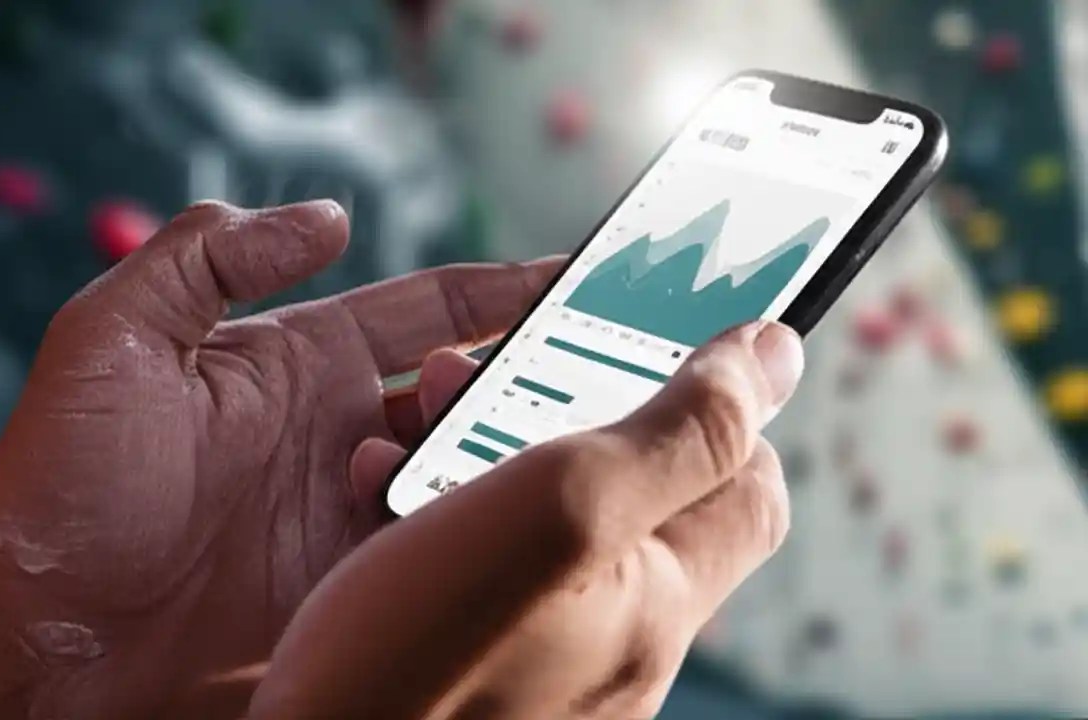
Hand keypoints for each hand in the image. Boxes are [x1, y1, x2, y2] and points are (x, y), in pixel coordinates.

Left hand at [0, 200, 560, 717]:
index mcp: (300, 362)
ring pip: (466, 470)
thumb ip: (209, 256)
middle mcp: (341, 431)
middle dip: (517, 375)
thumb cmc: (61, 482)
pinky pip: (440, 553)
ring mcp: (353, 514)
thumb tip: (329, 216)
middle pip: (466, 388)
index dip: (502, 288)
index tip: (576, 273)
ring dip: (493, 455)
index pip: (428, 308)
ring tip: (502, 449)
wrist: (39, 633)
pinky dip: (469, 536)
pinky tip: (482, 524)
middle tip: (565, 374)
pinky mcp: (358, 590)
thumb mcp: (112, 336)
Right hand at [251, 321, 803, 718]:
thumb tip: (776, 355)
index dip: (716, 404)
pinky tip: (384, 501)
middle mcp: (617, 644)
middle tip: (490, 376)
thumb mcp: (561, 507)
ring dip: (490, 455)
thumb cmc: (412, 657)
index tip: (647, 350)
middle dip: (569, 412)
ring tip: (419, 425)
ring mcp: (548, 669)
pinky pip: (487, 577)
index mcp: (659, 601)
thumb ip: (680, 433)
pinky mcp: (480, 679)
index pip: (750, 483)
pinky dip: (445, 519)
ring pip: (549, 530)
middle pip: (639, 499)